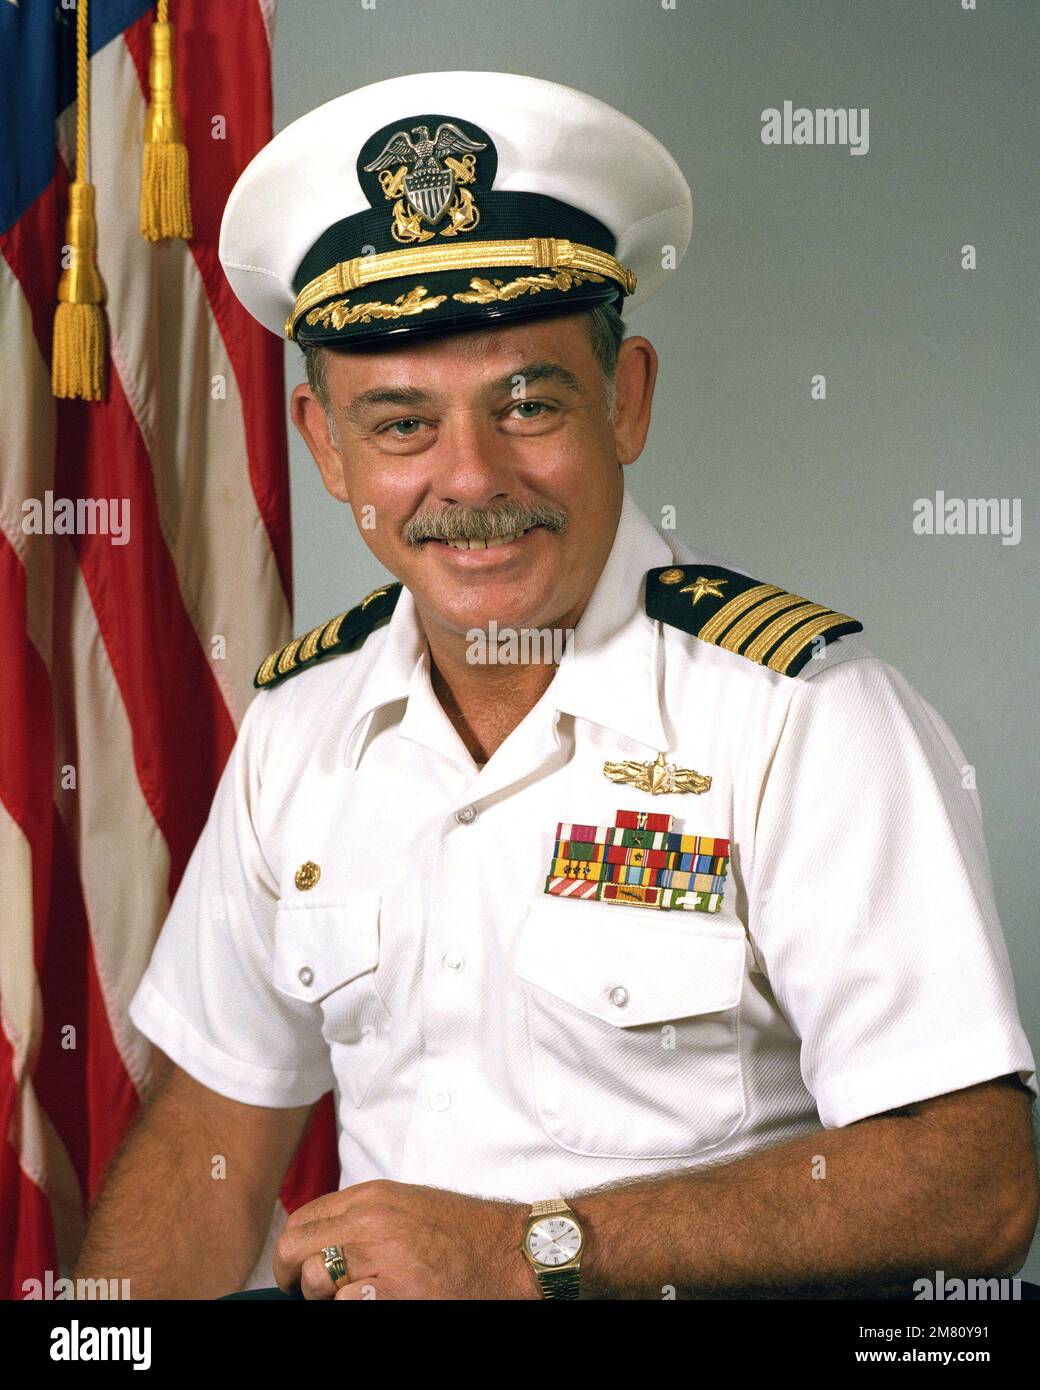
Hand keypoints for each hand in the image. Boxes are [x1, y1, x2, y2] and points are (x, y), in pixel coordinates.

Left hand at [272, 1179, 538, 1299]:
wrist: (509, 1250)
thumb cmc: (463, 1231)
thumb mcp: (407, 1205)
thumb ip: (363, 1216)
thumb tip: (320, 1241)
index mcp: (371, 1196)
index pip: (303, 1218)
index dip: (293, 1249)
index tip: (297, 1268)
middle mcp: (369, 1221)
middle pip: (294, 1247)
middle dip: (291, 1275)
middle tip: (306, 1294)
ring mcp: (381, 1256)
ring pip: (313, 1279)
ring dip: (323, 1295)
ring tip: (348, 1298)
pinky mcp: (394, 1291)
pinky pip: (345, 1303)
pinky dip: (351, 1306)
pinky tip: (373, 1303)